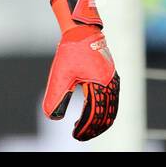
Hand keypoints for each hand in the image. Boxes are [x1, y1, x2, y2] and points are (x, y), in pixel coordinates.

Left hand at [42, 0, 119, 140]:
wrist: (82, 30)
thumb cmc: (71, 50)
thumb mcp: (60, 74)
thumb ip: (56, 96)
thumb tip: (52, 117)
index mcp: (100, 85)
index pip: (94, 114)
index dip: (85, 127)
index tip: (74, 135)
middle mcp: (111, 85)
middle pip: (106, 115)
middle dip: (93, 128)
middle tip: (80, 136)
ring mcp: (113, 81)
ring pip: (111, 109)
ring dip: (99, 122)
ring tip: (85, 129)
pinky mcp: (111, 78)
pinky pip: (112, 100)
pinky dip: (104, 111)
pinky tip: (91, 114)